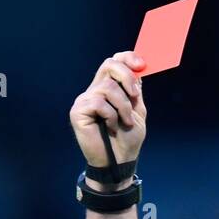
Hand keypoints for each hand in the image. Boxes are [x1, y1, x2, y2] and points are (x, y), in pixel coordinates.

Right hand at [69, 51, 147, 183]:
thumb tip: (139, 68)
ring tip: (125, 122)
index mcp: (108, 88)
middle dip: (127, 77)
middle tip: (136, 96)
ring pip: (108, 87)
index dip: (126, 57)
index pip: (113, 61)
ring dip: (123, 106)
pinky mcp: (78, 112)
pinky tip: (111, 127)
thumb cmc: (127, 139)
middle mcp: (94, 91)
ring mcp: (84, 100)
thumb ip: (135, 89)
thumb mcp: (137, 110)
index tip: (141, 65)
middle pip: (109, 65)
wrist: (120, 161)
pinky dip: (111, 116)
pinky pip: (99, 103)